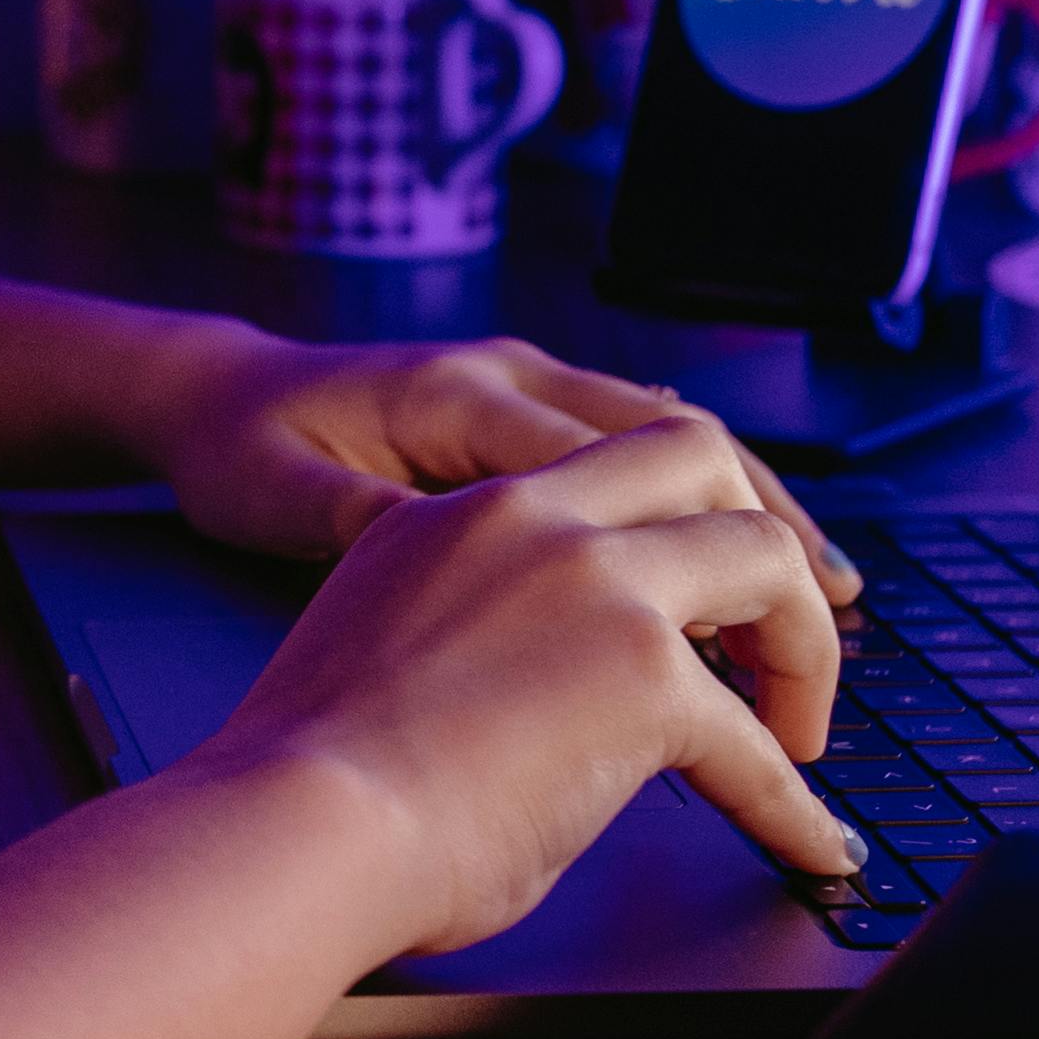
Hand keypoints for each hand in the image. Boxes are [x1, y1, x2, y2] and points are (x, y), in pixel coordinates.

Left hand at [131, 327, 863, 604]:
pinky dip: (703, 504)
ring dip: (754, 516)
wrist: (209, 397)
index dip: (700, 565)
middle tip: (822, 640)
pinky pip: (639, 447)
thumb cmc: (238, 455)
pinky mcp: (521, 409)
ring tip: (829, 602)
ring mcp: (521, 382)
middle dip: (767, 534)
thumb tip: (438, 554)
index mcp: (458, 397)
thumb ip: (363, 519)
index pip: (623, 471)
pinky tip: (739, 567)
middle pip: (682, 441)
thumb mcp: (277, 498)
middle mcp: (507, 374)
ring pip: (677, 439)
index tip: (747, 665)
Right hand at [185, 414, 861, 949]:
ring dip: (804, 646)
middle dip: (757, 542)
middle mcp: (534, 520)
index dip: (669, 527)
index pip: (601, 477)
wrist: (294, 823)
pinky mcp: (643, 673)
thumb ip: (483, 634)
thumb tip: (548, 707)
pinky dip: (795, 804)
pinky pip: (759, 742)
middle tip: (770, 644)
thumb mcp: (397, 645)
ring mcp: (596, 583)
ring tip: (800, 731)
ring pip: (765, 555)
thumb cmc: (312, 776)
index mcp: (461, 514)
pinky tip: (812, 846)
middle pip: (700, 455)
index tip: (699, 600)